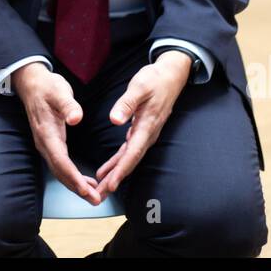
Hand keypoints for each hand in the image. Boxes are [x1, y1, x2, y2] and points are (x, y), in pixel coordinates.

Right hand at [13, 63, 102, 205]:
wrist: (32, 83)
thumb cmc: (47, 87)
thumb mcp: (59, 91)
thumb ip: (68, 105)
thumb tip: (76, 118)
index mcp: (47, 133)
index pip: (60, 161)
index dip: (73, 177)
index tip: (86, 190)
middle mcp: (44, 143)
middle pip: (60, 172)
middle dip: (77, 188)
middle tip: (95, 200)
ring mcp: (45, 145)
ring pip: (59, 171)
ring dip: (75, 185)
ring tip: (93, 196)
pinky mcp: (50, 144)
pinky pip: (60, 166)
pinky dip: (72, 177)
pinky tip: (84, 181)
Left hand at [94, 52, 192, 196]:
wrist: (170, 76)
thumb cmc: (154, 80)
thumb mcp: (139, 87)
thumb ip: (127, 104)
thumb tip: (114, 119)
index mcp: (146, 125)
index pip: (132, 153)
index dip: (121, 170)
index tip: (111, 183)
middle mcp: (147, 134)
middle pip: (130, 162)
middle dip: (116, 179)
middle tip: (100, 195)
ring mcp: (145, 134)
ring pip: (129, 159)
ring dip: (115, 174)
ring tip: (101, 188)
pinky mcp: (142, 131)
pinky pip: (129, 151)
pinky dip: (118, 163)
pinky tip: (108, 170)